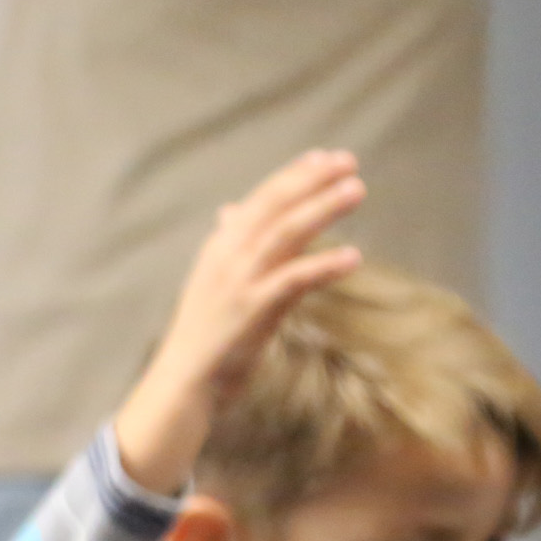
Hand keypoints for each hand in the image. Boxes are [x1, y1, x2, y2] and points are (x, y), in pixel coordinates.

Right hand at [110, 150, 365, 493]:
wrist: (184, 382)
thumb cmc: (206, 336)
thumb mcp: (215, 283)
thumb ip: (233, 247)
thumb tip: (232, 211)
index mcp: (219, 248)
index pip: (260, 200)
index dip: (293, 176)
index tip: (325, 157)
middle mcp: (226, 256)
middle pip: (274, 207)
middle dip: (312, 181)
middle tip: (349, 163)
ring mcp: (237, 282)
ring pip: (285, 233)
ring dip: (322, 209)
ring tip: (356, 190)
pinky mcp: (251, 309)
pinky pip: (293, 279)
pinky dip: (324, 265)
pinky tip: (353, 256)